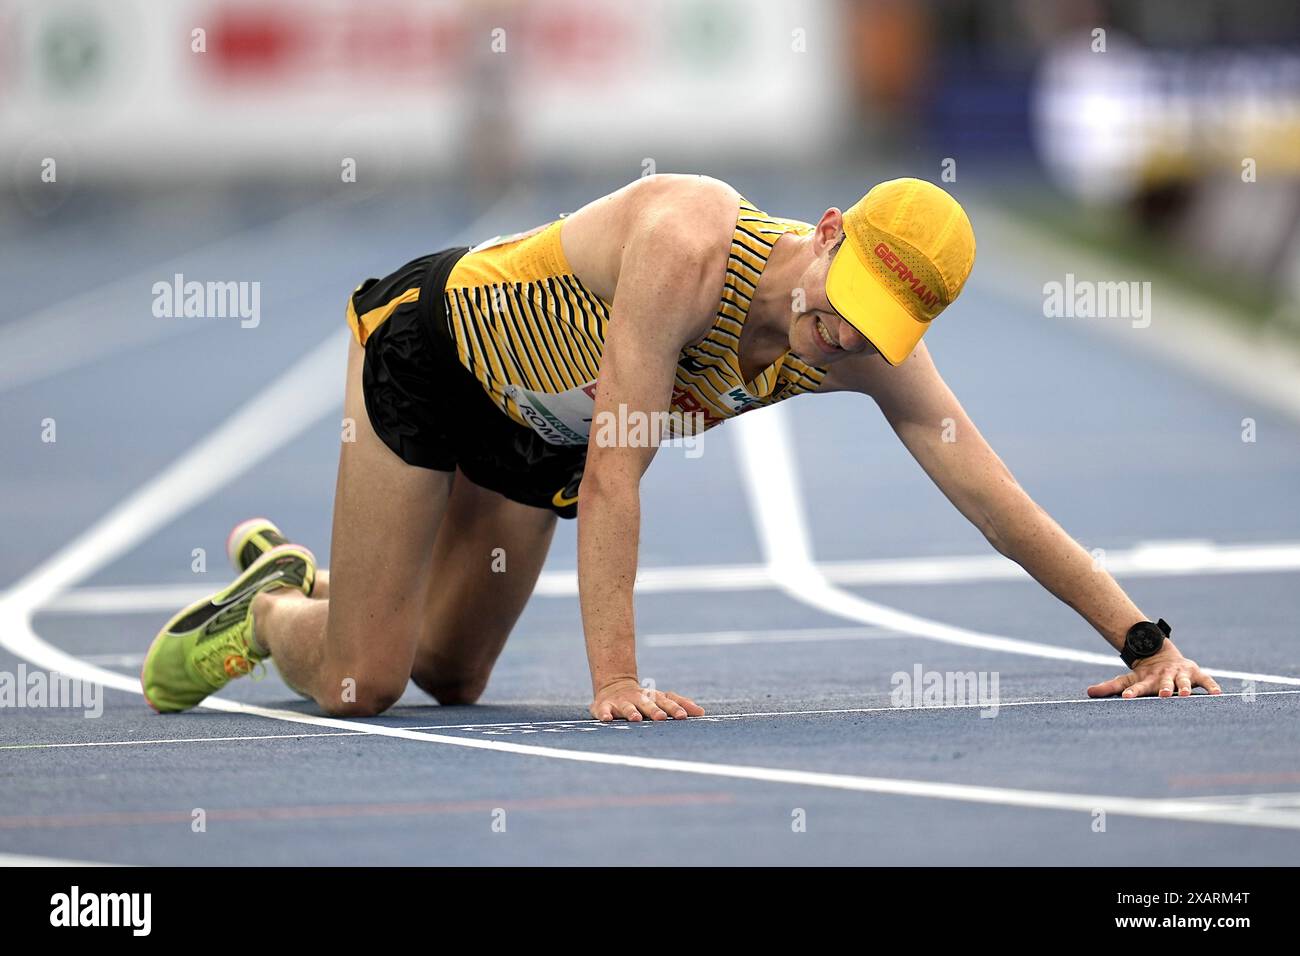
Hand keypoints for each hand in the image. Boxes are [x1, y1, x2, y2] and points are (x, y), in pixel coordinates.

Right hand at [590, 678, 705, 721]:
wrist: (613, 686)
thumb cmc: (643, 698)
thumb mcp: (661, 699)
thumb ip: (680, 704)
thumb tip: (702, 712)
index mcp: (653, 697)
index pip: (667, 701)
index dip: (675, 708)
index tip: (684, 716)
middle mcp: (638, 698)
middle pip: (648, 703)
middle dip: (654, 710)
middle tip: (662, 718)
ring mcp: (621, 701)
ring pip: (627, 706)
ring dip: (631, 712)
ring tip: (636, 719)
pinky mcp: (604, 706)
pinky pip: (604, 710)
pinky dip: (605, 714)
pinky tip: (607, 720)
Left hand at [1086, 645, 1222, 698]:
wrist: (1161, 655)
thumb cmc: (1144, 675)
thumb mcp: (1127, 679)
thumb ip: (1109, 687)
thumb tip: (1088, 693)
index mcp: (1147, 679)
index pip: (1137, 686)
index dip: (1132, 692)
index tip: (1126, 698)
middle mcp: (1164, 675)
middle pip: (1163, 682)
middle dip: (1164, 688)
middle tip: (1163, 695)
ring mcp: (1180, 673)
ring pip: (1182, 680)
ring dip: (1183, 687)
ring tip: (1184, 694)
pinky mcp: (1195, 673)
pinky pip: (1206, 681)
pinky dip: (1211, 686)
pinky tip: (1217, 694)